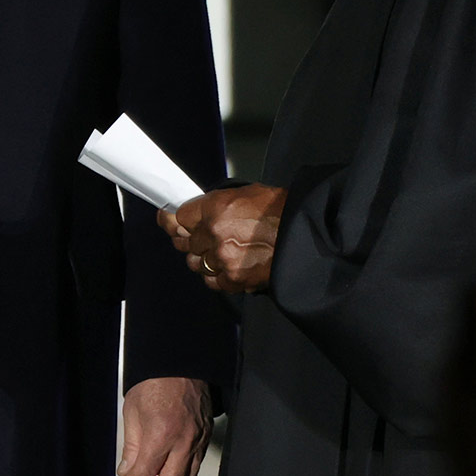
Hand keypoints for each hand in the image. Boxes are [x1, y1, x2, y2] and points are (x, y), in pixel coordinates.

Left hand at [114, 376, 212, 475]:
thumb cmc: (155, 381)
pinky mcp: (206, 435)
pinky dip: (183, 474)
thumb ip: (131, 444)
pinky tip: (171, 474)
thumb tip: (127, 469)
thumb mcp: (133, 412)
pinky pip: (196, 463)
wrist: (180, 362)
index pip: (145, 472)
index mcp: (161, 434)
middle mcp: (183, 441)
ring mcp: (198, 439)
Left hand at [158, 184, 285, 293]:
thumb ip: (216, 205)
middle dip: (191, 241)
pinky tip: (228, 268)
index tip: (169, 222)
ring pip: (196, 263)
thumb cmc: (282, 211)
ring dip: (204, 260)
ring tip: (221, 254)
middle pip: (184, 243)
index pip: (178, 218)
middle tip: (201, 239)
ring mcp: (223, 258)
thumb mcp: (245, 194)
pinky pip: (212, 281)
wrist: (306, 234)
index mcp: (216, 208)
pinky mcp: (234, 278)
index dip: (173, 221)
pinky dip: (217, 276)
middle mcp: (215, 233)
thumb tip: (198, 213)